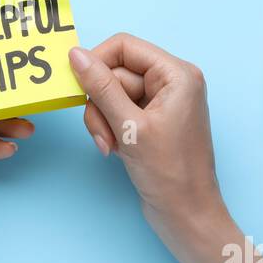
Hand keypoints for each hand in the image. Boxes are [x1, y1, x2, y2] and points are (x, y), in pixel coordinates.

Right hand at [68, 34, 226, 253]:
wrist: (187, 215)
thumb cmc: (169, 174)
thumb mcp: (129, 127)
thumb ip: (101, 87)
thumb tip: (76, 55)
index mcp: (177, 74)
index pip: (124, 47)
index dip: (96, 62)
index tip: (77, 86)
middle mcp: (172, 82)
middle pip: (115, 72)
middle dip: (101, 103)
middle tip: (103, 134)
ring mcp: (161, 102)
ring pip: (112, 94)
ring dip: (102, 120)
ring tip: (109, 146)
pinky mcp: (151, 121)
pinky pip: (118, 111)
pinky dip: (110, 128)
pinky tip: (114, 149)